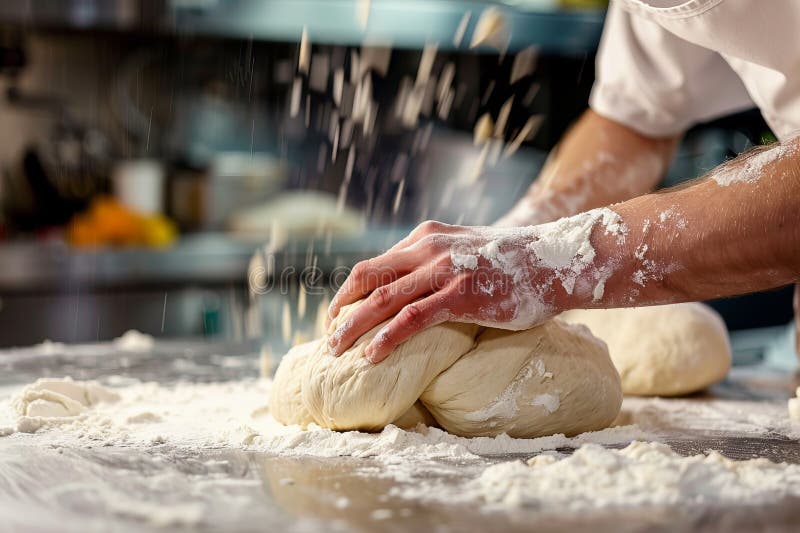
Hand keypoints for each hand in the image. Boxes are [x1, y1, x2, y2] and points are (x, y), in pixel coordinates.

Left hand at [327, 211, 624, 362]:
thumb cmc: (514, 262)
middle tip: (326, 337)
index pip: (373, 264)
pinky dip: (387, 337)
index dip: (348, 292)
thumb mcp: (467, 249)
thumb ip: (438, 261)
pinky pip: (412, 318)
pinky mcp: (461, 294)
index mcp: (426, 236)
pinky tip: (372, 356)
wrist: (558, 259)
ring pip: (383, 299)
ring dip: (353, 326)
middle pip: (366, 277)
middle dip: (340, 309)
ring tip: (335, 350)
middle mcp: (429, 248)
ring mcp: (444, 270)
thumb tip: (417, 289)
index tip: (337, 315)